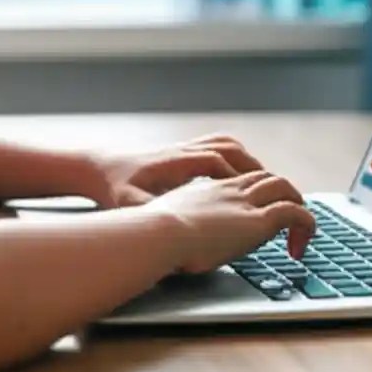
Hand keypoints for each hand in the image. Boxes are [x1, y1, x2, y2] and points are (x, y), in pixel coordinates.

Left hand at [87, 134, 264, 207]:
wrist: (97, 167)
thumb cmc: (114, 187)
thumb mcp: (128, 203)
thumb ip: (149, 212)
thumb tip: (164, 226)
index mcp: (176, 163)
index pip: (217, 163)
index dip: (237, 179)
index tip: (254, 197)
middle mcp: (185, 151)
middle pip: (230, 150)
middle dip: (254, 169)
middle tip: (274, 191)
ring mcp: (185, 148)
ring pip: (227, 145)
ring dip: (248, 161)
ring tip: (265, 183)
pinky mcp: (183, 153)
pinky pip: (218, 147)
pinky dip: (235, 158)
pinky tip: (240, 178)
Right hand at [148, 170, 315, 273]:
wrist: (159, 233)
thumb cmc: (151, 234)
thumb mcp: (162, 224)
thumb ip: (170, 227)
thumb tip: (163, 246)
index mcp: (207, 190)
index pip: (241, 179)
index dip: (254, 191)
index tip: (256, 211)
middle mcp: (230, 190)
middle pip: (266, 177)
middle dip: (280, 194)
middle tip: (285, 221)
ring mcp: (246, 202)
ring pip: (285, 187)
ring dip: (296, 207)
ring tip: (297, 235)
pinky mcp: (260, 221)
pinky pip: (296, 213)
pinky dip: (306, 226)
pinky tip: (298, 249)